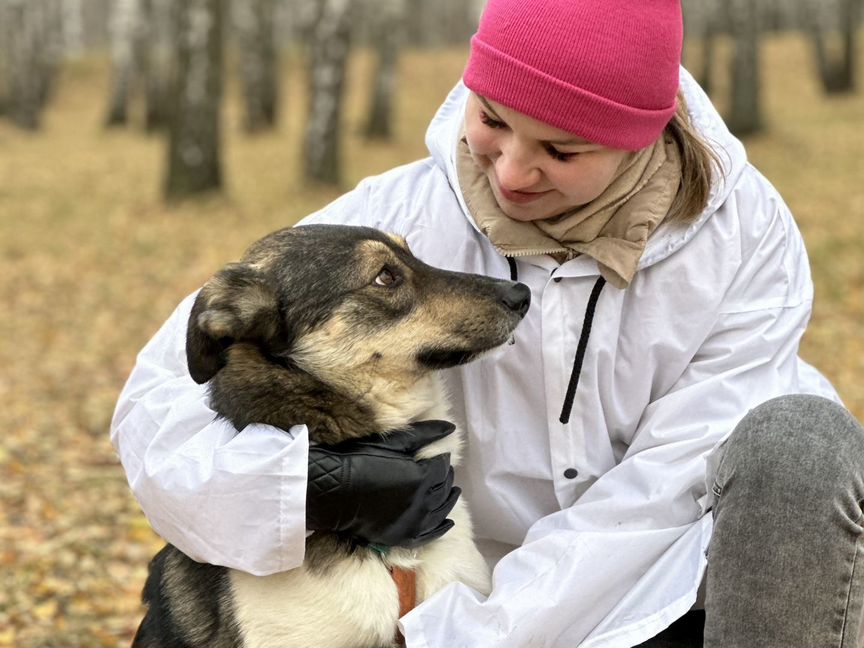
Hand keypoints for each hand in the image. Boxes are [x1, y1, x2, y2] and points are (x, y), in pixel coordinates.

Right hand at [306, 420, 460, 547]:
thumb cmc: (361, 460)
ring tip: (451, 492)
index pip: (442, 468)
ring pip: (441, 510)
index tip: (441, 457)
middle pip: (443, 489)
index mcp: (422, 476)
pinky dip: (441, 527)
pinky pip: (430, 534)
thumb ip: (425, 434)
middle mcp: (423, 501)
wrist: (334, 491)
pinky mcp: (404, 536)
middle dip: (446, 479)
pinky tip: (448, 522)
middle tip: (445, 473)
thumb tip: (451, 427)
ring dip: (448, 500)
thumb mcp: (394, 442)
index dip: (443, 461)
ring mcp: (414, 521)